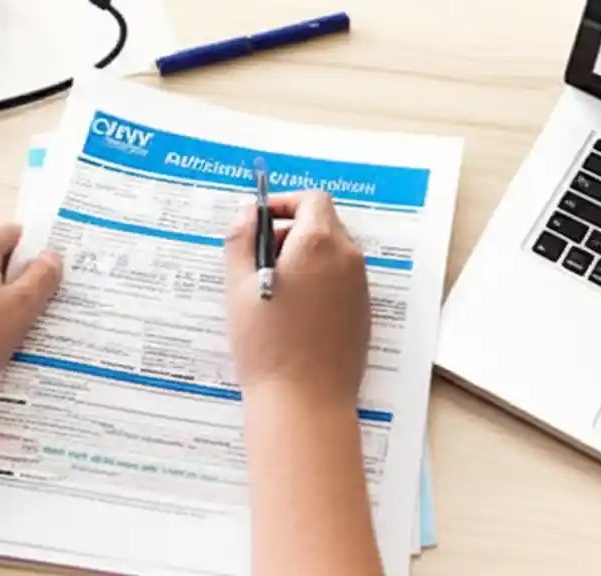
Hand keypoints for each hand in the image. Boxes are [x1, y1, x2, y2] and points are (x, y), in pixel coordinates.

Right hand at [223, 191, 370, 408]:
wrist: (305, 401)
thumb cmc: (267, 344)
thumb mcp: (238, 287)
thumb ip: (240, 240)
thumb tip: (247, 213)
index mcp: (319, 243)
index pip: (312, 200)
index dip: (284, 203)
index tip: (260, 221)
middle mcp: (348, 258)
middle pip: (324, 224)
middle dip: (291, 231)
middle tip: (258, 260)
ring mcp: (360, 287)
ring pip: (333, 253)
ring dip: (304, 257)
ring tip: (272, 290)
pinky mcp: (363, 312)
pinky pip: (341, 281)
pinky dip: (319, 281)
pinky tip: (293, 313)